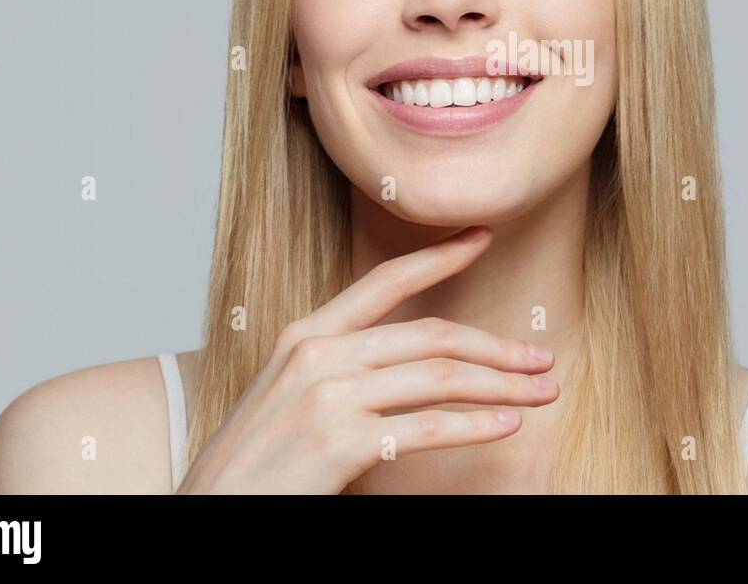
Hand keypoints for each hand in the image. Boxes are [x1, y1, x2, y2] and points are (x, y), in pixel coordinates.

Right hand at [175, 226, 557, 492]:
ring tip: (541, 392)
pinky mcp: (339, 443)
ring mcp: (327, 397)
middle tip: (542, 359)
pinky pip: (427, 427)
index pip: (385, 281)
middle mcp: (317, 355)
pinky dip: (475, 425)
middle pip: (432, 336)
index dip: (439, 256)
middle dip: (497, 348)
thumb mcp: (288, 397)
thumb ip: (340, 369)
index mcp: (305, 335)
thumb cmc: (252, 464)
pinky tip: (506, 427)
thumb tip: (410, 368)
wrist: (205, 511)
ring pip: (440, 377)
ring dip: (502, 385)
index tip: (482, 237)